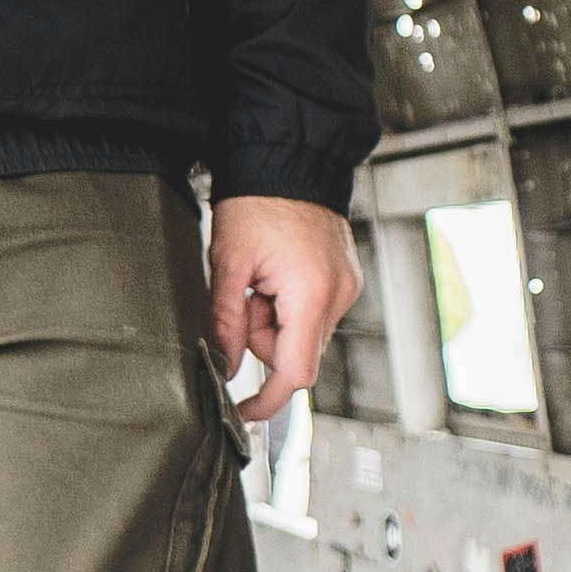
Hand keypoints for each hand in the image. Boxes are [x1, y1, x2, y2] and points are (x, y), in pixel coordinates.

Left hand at [208, 194, 360, 417]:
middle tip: (243, 298)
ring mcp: (346, 286)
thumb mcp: (228, 263)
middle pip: (297, 352)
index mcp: (312, 295)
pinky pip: (313, 310)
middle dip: (263, 338)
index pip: (296, 373)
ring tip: (259, 277)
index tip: (246, 412)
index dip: (268, 399)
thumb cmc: (258, 202)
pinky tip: (275, 273)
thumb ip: (225, 322)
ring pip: (303, 332)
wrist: (289, 159)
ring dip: (274, 319)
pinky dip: (289, 303)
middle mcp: (338, 295)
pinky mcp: (344, 277)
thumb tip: (224, 365)